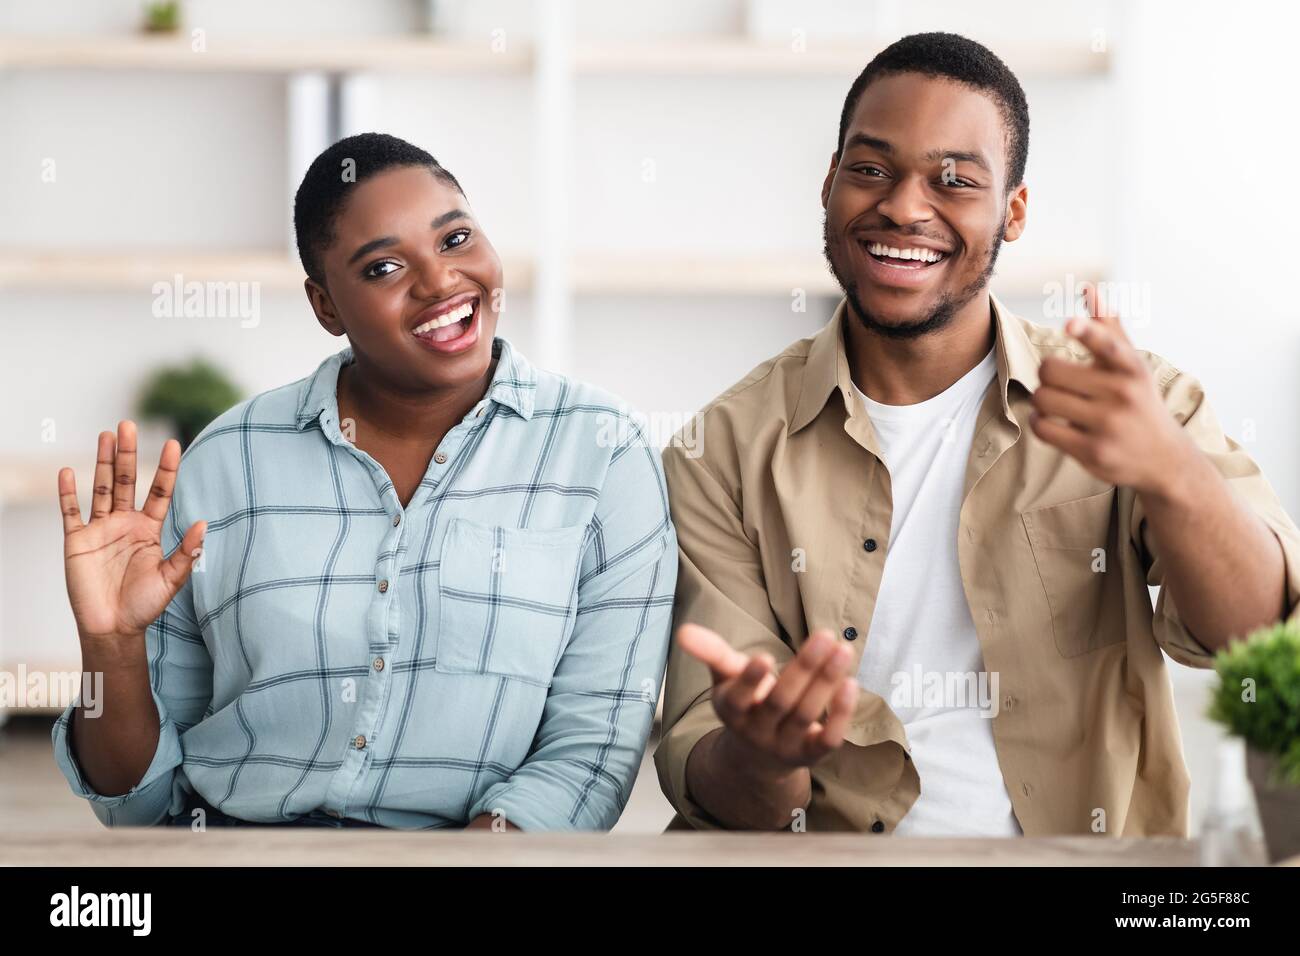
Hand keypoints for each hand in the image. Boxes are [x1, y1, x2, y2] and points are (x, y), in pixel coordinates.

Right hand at [60, 420, 205, 645]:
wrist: (114, 627)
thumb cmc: (145, 605)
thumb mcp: (172, 579)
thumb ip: (187, 551)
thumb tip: (205, 523)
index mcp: (150, 529)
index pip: (160, 491)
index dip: (166, 468)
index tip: (174, 443)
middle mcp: (125, 523)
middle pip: (127, 481)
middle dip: (128, 454)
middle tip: (128, 424)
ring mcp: (100, 529)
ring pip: (101, 488)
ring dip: (102, 462)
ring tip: (106, 435)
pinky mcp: (77, 541)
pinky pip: (71, 512)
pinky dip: (67, 492)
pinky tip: (67, 471)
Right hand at [676, 623, 858, 771]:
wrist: (758, 757)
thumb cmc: (745, 703)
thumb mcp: (725, 679)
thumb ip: (711, 652)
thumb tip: (683, 630)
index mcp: (732, 710)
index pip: (739, 697)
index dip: (750, 679)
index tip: (762, 655)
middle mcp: (757, 730)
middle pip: (781, 701)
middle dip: (804, 669)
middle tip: (825, 636)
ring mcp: (785, 745)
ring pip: (806, 715)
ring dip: (826, 682)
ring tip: (843, 649)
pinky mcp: (811, 754)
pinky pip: (828, 738)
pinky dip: (840, 714)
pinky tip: (851, 684)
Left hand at [1029, 283, 1194, 496]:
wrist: (1164, 458)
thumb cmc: (1139, 400)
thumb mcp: (1130, 364)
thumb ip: (1107, 327)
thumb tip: (1088, 288)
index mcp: (1132, 368)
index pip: (1107, 344)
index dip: (1087, 332)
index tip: (1070, 325)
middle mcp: (1123, 394)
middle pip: (1050, 370)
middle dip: (1048, 375)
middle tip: (1060, 383)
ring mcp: (1108, 425)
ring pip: (1043, 398)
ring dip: (1042, 400)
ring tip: (1056, 403)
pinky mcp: (1093, 451)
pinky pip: (1043, 427)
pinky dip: (1040, 422)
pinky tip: (1052, 422)